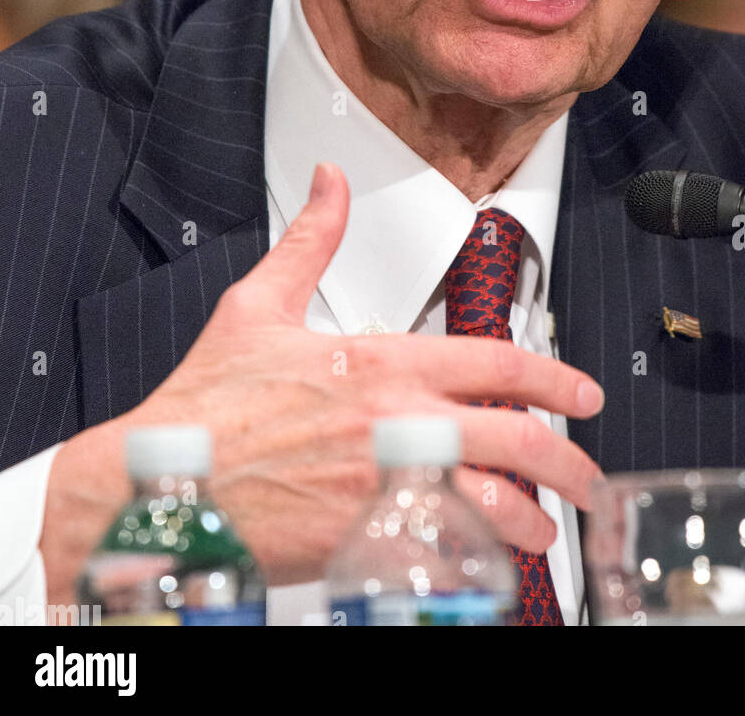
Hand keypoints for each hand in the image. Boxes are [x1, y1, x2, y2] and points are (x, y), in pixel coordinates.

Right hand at [107, 162, 603, 584]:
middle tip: (588, 473)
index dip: (555, 377)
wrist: (156, 487)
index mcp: (379, 363)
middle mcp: (394, 422)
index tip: (581, 393)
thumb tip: (330, 182)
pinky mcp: (364, 542)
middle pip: (515, 438)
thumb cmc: (205, 406)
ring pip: (490, 503)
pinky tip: (487, 562)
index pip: (496, 363)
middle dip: (568, 460)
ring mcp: (384, 486)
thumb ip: (311, 241)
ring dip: (532, 519)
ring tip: (547, 527)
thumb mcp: (257, 305)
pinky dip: (477, 559)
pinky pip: (444, 553)